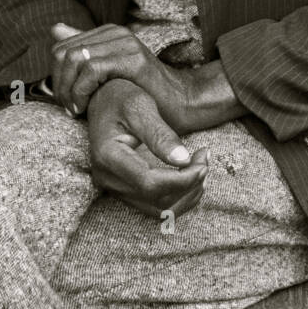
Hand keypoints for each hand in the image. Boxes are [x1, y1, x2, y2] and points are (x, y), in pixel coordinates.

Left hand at [51, 22, 196, 127]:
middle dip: (59, 84)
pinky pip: (92, 69)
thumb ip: (84, 50)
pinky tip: (85, 106)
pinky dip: (81, 90)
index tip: (65, 101)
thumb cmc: (143, 92)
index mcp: (108, 33)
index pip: (61, 48)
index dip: (56, 77)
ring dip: (68, 89)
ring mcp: (126, 43)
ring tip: (76, 109)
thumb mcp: (110, 72)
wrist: (180, 102)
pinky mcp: (133, 59)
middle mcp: (116, 33)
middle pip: (64, 53)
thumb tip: (55, 28)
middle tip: (69, 108)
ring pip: (75, 59)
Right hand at [87, 79, 209, 219]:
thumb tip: (183, 160)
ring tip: (201, 168)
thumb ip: (159, 134)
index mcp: (108, 156)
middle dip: (188, 185)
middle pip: (156, 201)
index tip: (202, 160)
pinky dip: (178, 197)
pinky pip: (155, 206)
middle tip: (205, 159)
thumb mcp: (140, 106)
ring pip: (158, 210)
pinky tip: (191, 177)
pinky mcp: (125, 190)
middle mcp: (107, 178)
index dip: (182, 179)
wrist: (102, 101)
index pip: (149, 184)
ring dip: (186, 195)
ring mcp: (114, 188)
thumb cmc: (120, 98)